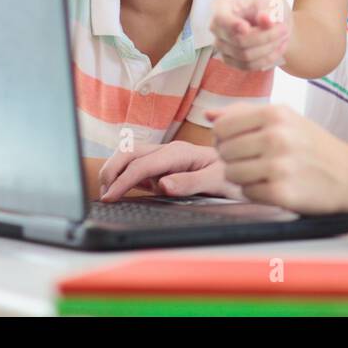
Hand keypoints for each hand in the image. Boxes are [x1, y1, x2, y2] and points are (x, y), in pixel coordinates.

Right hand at [97, 140, 243, 201]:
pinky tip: (120, 189)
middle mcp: (169, 151)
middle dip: (111, 170)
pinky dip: (124, 175)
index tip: (110, 197)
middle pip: (130, 153)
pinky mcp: (164, 165)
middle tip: (103, 194)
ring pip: (130, 157)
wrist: (244, 167)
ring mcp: (165, 157)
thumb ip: (189, 183)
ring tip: (107, 192)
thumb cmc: (232, 175)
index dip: (123, 181)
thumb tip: (162, 185)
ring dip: (115, 170)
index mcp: (180, 152)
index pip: (142, 164)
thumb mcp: (217, 182)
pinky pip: (138, 166)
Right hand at [210, 0, 290, 70]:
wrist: (273, 22)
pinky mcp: (229, 59)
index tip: (246, 28)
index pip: (220, 18)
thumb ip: (269, 10)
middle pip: (238, 40)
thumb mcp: (273, 2)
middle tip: (284, 29)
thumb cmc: (269, 8)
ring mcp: (221, 45)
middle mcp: (216, 27)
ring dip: (268, 49)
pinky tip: (278, 49)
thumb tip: (265, 19)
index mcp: (222, 6)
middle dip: (265, 37)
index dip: (232, 25)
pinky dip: (266, 59)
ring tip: (283, 38)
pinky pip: (247, 66)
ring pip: (244, 55)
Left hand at [212, 103, 347, 213]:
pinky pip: (247, 193)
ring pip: (232, 174)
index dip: (224, 138)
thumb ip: (245, 114)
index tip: (239, 144)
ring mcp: (280, 166)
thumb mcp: (286, 119)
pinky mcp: (282, 192)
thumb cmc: (314, 145)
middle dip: (234, 159)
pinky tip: (275, 186)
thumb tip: (209, 115)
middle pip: (224, 152)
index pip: (222, 127)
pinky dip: (257, 192)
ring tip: (265, 173)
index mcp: (276, 114)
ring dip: (244, 177)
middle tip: (256, 161)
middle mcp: (277, 137)